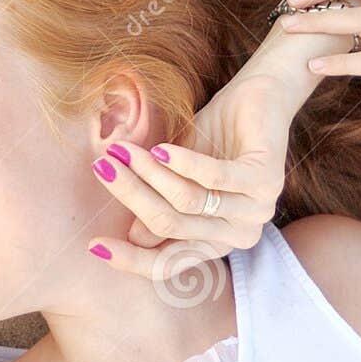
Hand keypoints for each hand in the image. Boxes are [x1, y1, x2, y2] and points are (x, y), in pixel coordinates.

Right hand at [88, 74, 289, 277]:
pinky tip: (159, 149)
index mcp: (217, 242)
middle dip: (130, 196)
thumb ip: (159, 206)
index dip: (130, 257)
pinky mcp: (267, 181)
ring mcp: (257, 210)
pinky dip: (183, 163)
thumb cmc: (214, 138)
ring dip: (149, 173)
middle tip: (102, 168)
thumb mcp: (175, 176)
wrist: (260, 97)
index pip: (168, 264)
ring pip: (187, 201)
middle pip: (170, 225)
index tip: (94, 245)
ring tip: (123, 151)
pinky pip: (214, 178)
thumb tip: (134, 237)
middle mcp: (240, 234)